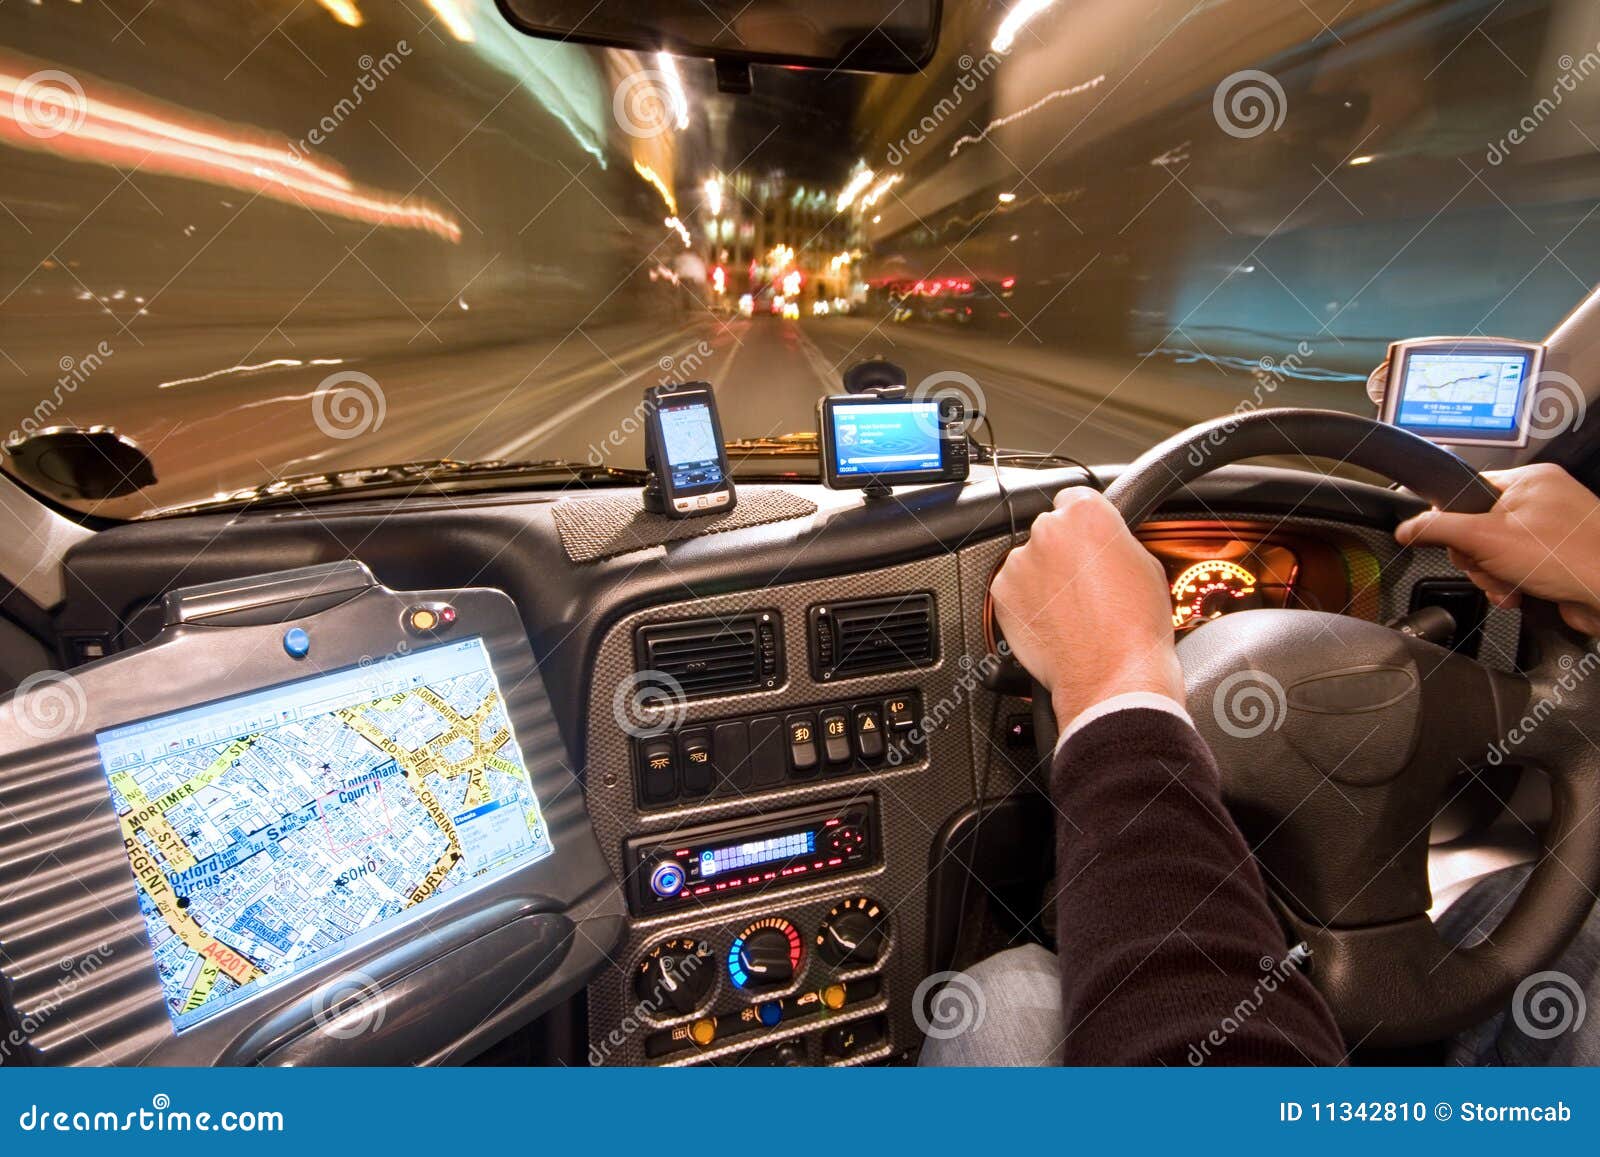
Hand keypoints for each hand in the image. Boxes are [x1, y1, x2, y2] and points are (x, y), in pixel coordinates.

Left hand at [990, 487, 1183, 727]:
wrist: (1113, 675)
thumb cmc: (1135, 628)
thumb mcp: (1145, 565)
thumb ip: (1116, 539)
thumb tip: (1106, 539)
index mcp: (1086, 513)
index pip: (1075, 497)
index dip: (1084, 521)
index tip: (1087, 539)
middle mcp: (1048, 530)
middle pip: (1051, 528)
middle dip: (1064, 550)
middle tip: (1085, 581)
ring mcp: (1021, 562)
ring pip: (1030, 560)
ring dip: (1044, 576)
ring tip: (1071, 607)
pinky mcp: (1002, 593)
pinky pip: (1013, 588)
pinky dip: (1026, 600)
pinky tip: (1053, 620)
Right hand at [1394, 463, 1599, 634]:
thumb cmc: (1570, 557)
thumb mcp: (1485, 537)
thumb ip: (1439, 529)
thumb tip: (1407, 527)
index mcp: (1530, 480)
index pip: (1469, 491)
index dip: (1455, 520)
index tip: (1457, 540)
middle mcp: (1543, 500)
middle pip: (1479, 528)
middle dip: (1479, 558)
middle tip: (1489, 564)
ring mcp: (1553, 531)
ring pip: (1496, 553)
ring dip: (1495, 576)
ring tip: (1511, 584)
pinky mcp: (1557, 559)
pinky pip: (1517, 568)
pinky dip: (1513, 585)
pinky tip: (1522, 592)